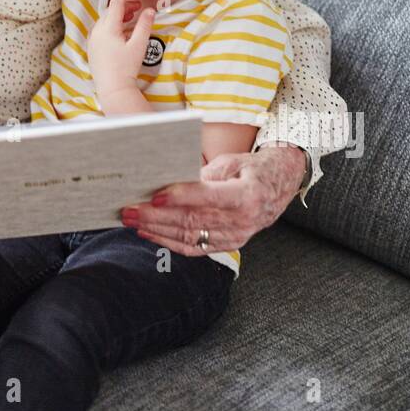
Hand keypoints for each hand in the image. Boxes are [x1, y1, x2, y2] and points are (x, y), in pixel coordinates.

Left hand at [87, 0, 155, 98]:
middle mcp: (97, 32)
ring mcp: (93, 40)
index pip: (116, 3)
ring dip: (117, 16)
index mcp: (108, 28)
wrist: (112, 88)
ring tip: (131, 17)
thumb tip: (150, 10)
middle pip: (110, 12)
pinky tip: (122, 32)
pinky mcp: (92, 49)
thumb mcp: (139, 46)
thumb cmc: (126, 68)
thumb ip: (144, 26)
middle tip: (137, 5)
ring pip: (105, 21)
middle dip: (123, 5)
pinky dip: (111, 26)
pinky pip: (101, 31)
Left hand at [119, 142, 307, 252]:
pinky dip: (168, 242)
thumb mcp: (231, 162)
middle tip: (128, 210)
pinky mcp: (229, 245)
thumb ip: (205, 175)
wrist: (280, 186)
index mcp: (247, 194)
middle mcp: (243, 221)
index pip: (208, 197)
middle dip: (156, 216)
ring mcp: (236, 237)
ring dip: (156, 229)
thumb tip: (168, 183)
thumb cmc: (250, 168)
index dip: (180, 197)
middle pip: (192, 220)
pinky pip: (194, 248)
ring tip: (131, 221)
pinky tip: (148, 234)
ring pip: (189, 236)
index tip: (154, 195)